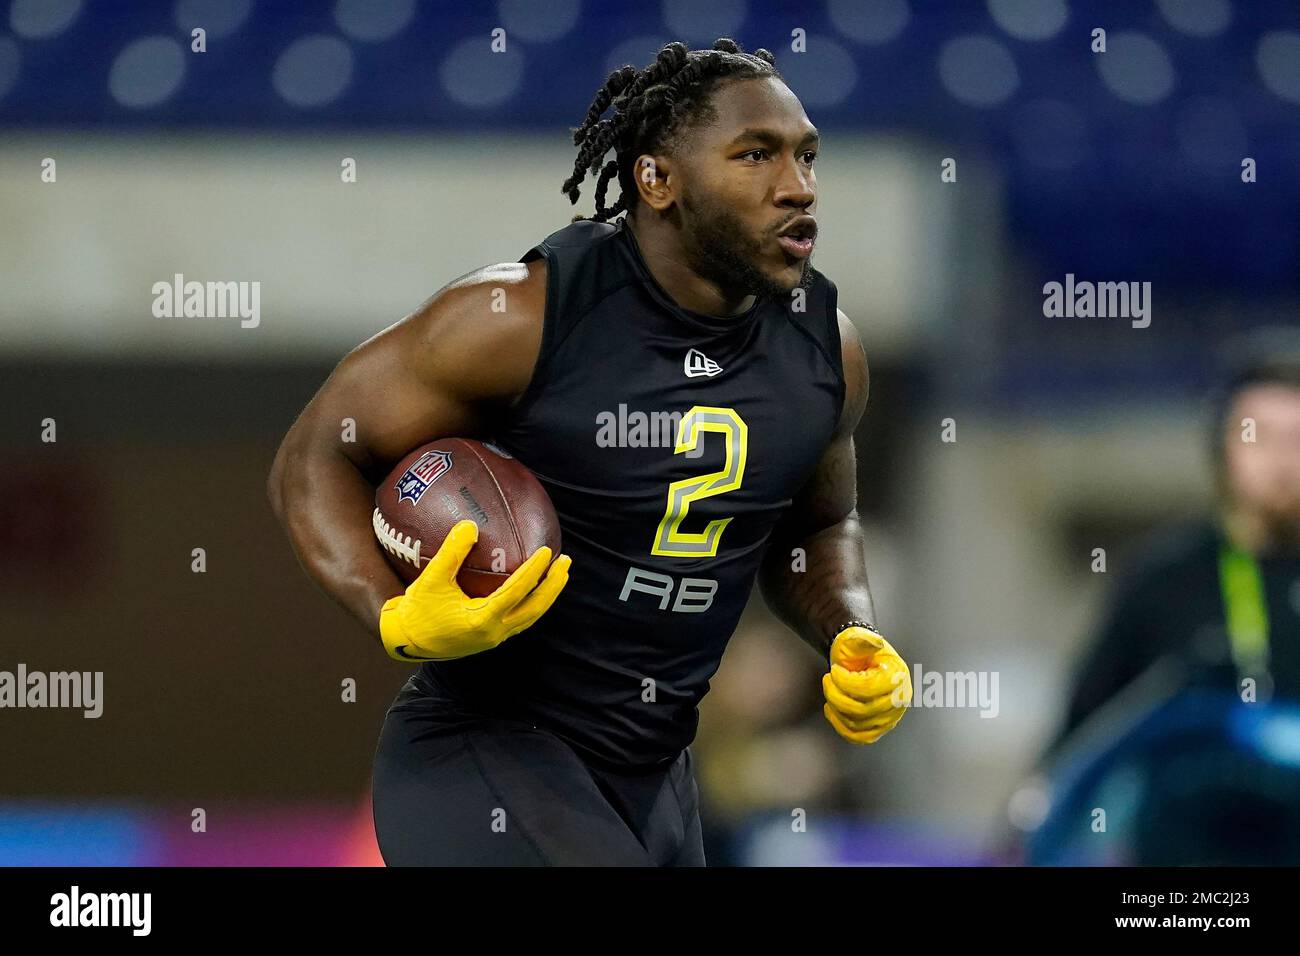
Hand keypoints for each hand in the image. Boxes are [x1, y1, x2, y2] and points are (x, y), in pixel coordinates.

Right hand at [379, 519, 570, 661]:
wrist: (406, 641)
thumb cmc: (416, 610)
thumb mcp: (430, 580)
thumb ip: (450, 553)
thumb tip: (470, 525)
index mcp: (481, 619)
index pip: (516, 592)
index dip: (534, 571)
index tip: (547, 551)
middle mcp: (494, 632)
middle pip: (535, 609)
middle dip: (553, 586)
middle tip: (565, 562)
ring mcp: (495, 638)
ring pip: (531, 616)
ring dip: (547, 595)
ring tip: (559, 574)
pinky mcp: (491, 638)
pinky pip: (520, 619)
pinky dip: (532, 602)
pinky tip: (535, 587)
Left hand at [822, 626, 911, 743]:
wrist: (859, 659)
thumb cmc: (857, 650)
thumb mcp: (856, 639)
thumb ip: (863, 640)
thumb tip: (874, 643)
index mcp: (897, 676)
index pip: (869, 689)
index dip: (845, 682)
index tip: (833, 670)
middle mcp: (899, 699)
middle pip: (862, 710)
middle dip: (836, 695)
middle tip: (826, 679)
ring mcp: (891, 716)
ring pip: (858, 725)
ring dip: (836, 709)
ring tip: (829, 690)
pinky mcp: (880, 728)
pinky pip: (859, 737)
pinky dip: (840, 726)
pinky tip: (831, 709)